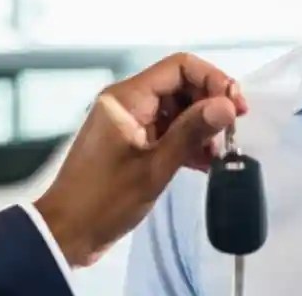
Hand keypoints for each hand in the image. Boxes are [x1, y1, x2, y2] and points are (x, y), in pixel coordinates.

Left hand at [32, 52, 248, 267]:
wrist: (66, 234)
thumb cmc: (104, 200)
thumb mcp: (154, 168)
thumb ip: (191, 132)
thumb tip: (228, 105)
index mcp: (126, 98)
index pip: (179, 67)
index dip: (212, 80)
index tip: (235, 107)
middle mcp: (128, 102)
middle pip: (180, 86)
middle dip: (210, 105)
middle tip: (232, 132)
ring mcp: (130, 123)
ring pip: (177, 110)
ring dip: (201, 127)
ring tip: (218, 154)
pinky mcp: (133, 143)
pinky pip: (168, 130)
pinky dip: (188, 142)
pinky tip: (205, 164)